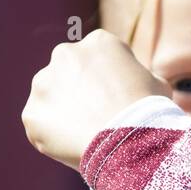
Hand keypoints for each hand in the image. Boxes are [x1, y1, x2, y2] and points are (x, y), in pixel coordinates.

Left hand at [22, 29, 170, 169]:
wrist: (128, 142)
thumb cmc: (150, 114)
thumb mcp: (158, 85)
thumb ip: (139, 77)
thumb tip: (138, 82)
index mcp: (100, 42)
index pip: (99, 60)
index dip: (109, 83)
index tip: (117, 103)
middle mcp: (66, 54)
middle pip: (69, 74)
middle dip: (80, 93)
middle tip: (97, 119)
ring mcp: (44, 82)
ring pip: (52, 98)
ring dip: (64, 112)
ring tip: (87, 136)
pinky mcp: (32, 113)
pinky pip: (42, 125)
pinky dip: (54, 136)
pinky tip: (75, 147)